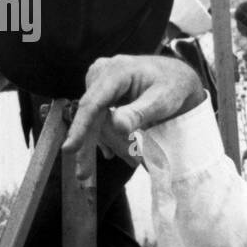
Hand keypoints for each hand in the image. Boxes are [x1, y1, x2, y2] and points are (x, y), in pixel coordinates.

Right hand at [64, 54, 204, 152]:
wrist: (176, 76)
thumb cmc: (173, 86)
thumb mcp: (163, 100)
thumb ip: (139, 112)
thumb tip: (117, 126)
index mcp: (117, 71)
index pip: (93, 103)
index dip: (80, 127)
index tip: (69, 148)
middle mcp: (102, 72)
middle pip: (89, 114)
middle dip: (88, 144)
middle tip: (84, 175)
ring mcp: (98, 80)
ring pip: (93, 120)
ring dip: (106, 142)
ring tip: (130, 159)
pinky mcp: (99, 91)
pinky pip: (97, 118)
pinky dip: (107, 136)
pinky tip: (115, 150)